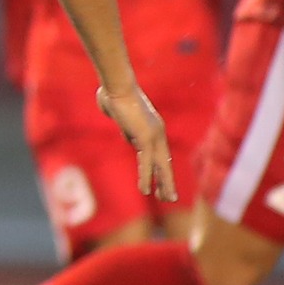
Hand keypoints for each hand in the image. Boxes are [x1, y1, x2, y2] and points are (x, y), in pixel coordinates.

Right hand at [97, 84, 176, 201]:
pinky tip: (146, 191)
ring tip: (168, 199)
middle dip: (167, 181)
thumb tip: (120, 125)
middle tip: (170, 198)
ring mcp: (154, 136)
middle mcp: (157, 133)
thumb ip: (122, 123)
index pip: (158, 153)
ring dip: (165, 184)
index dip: (159, 169)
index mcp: (152, 127)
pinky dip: (147, 177)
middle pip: (164, 162)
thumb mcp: (118, 114)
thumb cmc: (112, 93)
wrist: (116, 85)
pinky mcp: (146, 137)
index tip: (160, 182)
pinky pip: (146, 162)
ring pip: (161, 165)